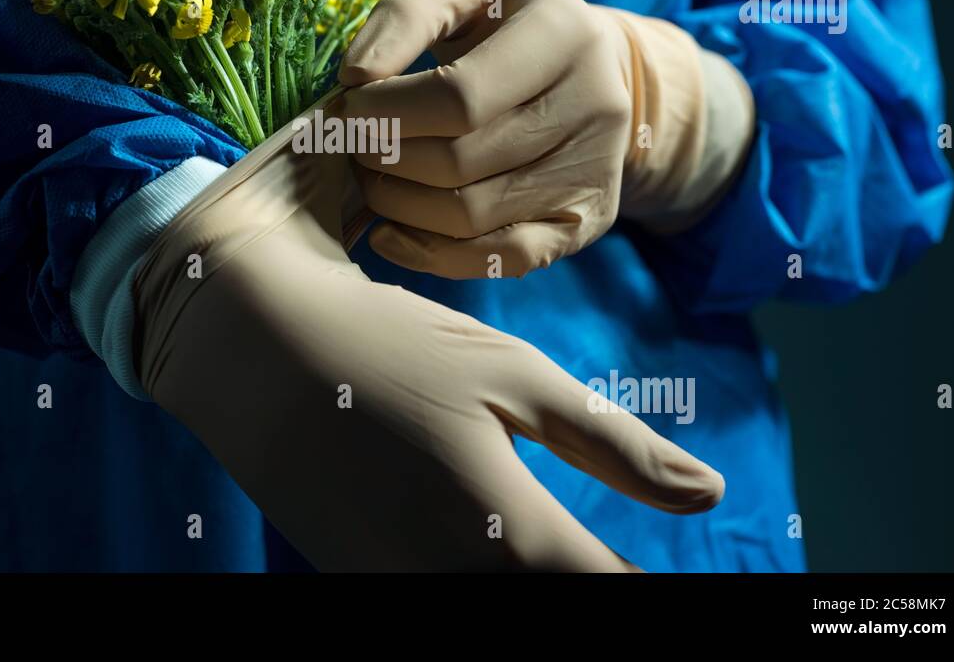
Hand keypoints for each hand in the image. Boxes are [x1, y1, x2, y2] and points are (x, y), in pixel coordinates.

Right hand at [133, 98, 723, 570]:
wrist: (241, 346)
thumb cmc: (387, 345)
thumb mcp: (508, 376)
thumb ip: (613, 445)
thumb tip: (709, 492)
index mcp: (511, 539)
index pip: (617, 598)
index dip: (665, 596)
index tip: (712, 580)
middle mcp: (455, 585)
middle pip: (558, 609)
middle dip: (599, 584)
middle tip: (621, 552)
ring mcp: (398, 592)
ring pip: (498, 606)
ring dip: (540, 580)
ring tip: (569, 548)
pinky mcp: (358, 582)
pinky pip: (439, 594)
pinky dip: (479, 575)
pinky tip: (483, 542)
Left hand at [338, 0, 753, 278]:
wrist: (593, 66)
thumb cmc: (505, 25)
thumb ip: (405, 16)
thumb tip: (356, 78)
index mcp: (563, 33)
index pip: (458, 97)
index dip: (386, 112)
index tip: (349, 107)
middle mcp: (595, 103)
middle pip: (460, 161)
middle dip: (384, 160)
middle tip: (354, 146)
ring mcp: (594, 169)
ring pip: (472, 216)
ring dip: (399, 205)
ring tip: (371, 178)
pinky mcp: (588, 220)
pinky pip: (503, 259)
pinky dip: (433, 256)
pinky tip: (393, 232)